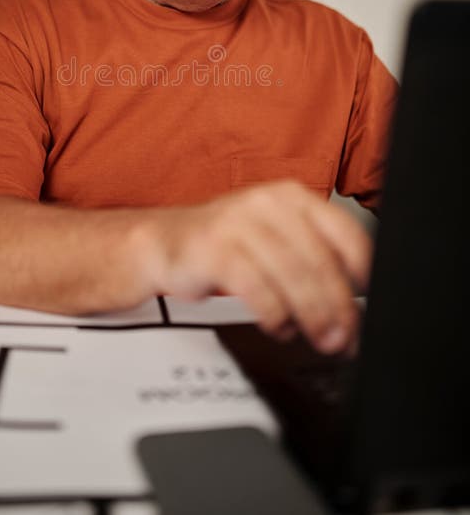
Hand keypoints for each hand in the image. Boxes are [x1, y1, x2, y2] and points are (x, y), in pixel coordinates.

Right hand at [147, 181, 371, 354]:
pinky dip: (275, 316)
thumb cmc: (226, 244)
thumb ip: (312, 256)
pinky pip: (258, 290)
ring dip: (313, 316)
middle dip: (340, 307)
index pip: (344, 233)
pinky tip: (279, 327)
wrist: (163, 243)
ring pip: (292, 276)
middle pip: (320, 261)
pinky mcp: (214, 249)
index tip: (371, 304)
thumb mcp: (274, 236)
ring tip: (320, 338)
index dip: (365, 273)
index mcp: (292, 197)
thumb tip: (356, 300)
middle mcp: (267, 203)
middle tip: (347, 338)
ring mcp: (239, 224)